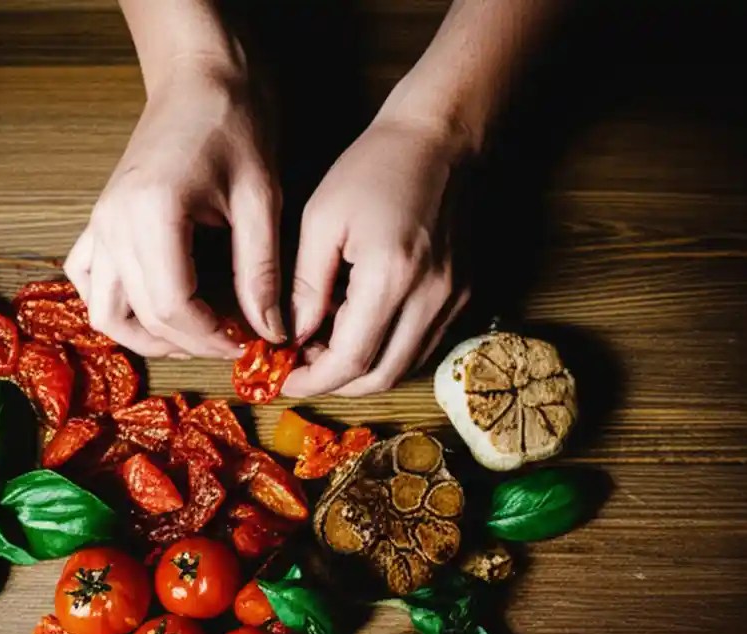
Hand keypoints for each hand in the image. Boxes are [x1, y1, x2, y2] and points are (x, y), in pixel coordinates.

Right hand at [65, 60, 283, 357]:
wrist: (201, 76)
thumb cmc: (235, 123)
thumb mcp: (261, 197)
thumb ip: (261, 270)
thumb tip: (271, 330)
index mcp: (153, 212)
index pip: (172, 307)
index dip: (211, 338)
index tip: (247, 342)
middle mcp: (113, 222)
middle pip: (141, 316)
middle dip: (191, 342)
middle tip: (234, 338)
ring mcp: (99, 222)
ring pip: (105, 311)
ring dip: (149, 336)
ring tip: (197, 332)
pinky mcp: (100, 220)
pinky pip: (90, 282)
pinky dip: (117, 307)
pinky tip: (159, 307)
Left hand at [283, 117, 471, 396]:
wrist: (441, 136)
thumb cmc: (376, 167)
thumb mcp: (322, 220)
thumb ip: (306, 286)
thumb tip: (293, 337)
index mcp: (392, 278)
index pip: (351, 361)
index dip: (313, 380)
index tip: (282, 378)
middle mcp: (432, 298)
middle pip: (382, 376)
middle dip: (336, 383)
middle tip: (300, 368)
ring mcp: (454, 299)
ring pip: (405, 365)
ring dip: (362, 368)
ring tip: (323, 345)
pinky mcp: (463, 293)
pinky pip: (422, 341)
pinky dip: (387, 347)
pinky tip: (357, 324)